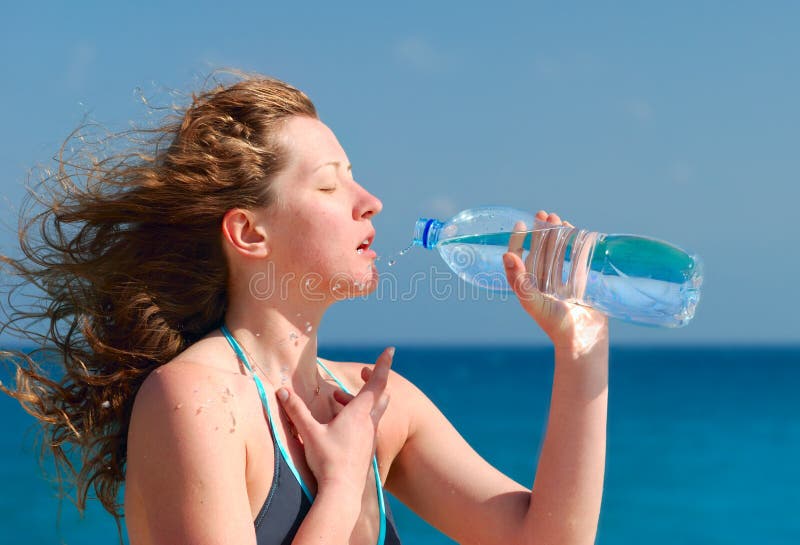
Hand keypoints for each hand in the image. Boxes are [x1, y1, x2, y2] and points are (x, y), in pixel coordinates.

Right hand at [276, 347, 392, 494]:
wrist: (342, 493)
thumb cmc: (327, 460)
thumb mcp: (309, 433)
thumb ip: (296, 410)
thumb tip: (281, 391)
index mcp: (359, 413)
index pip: (377, 382)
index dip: (383, 364)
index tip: (390, 349)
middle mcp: (369, 423)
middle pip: (380, 395)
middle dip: (373, 381)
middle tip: (363, 373)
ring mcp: (370, 437)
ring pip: (374, 411)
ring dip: (361, 401)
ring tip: (338, 400)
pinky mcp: (367, 449)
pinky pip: (368, 426)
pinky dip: (359, 417)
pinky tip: (340, 425)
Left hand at [503, 211, 607, 353]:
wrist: (583, 339)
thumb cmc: (555, 323)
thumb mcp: (533, 302)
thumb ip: (519, 280)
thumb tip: (506, 255)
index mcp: (528, 286)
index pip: (518, 258)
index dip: (518, 241)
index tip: (520, 224)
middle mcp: (543, 281)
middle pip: (539, 250)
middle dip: (540, 231)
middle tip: (542, 213)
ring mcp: (562, 280)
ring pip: (557, 251)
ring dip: (556, 234)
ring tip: (557, 217)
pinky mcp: (579, 281)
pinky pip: (574, 258)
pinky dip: (573, 243)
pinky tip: (573, 230)